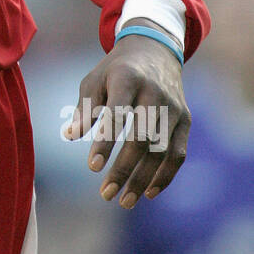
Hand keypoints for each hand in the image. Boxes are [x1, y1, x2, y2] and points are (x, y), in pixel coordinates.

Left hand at [63, 18, 190, 207]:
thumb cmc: (114, 71)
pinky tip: (147, 193)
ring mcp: (174, 108)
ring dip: (143, 179)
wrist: (154, 51)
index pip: (117, 114)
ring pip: (162, 151)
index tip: (92, 168)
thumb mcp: (93, 81)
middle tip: (105, 194)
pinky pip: (178, 154)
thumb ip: (84, 109)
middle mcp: (155, 93)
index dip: (106, 142)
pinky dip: (165, 176)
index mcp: (128, 79)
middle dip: (123, 169)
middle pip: (142, 138)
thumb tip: (69, 135)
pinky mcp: (185, 120)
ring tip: (124, 201)